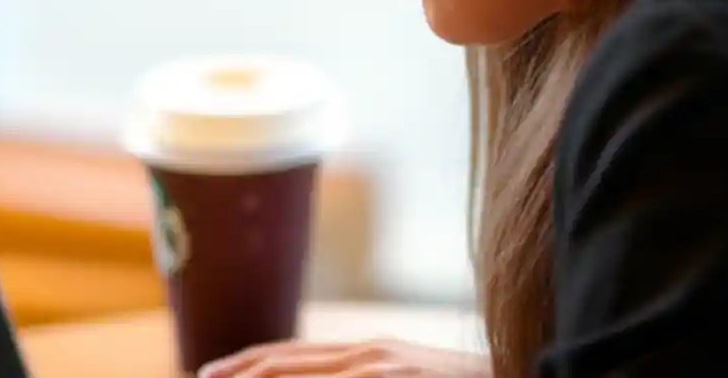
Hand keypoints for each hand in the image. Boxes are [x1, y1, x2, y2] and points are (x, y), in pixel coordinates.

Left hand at [196, 339, 490, 377]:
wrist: (519, 369)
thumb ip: (363, 375)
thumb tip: (330, 377)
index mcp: (365, 353)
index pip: (290, 355)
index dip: (246, 363)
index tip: (208, 373)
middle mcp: (369, 353)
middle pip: (286, 360)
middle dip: (240, 372)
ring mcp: (384, 367)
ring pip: (305, 374)